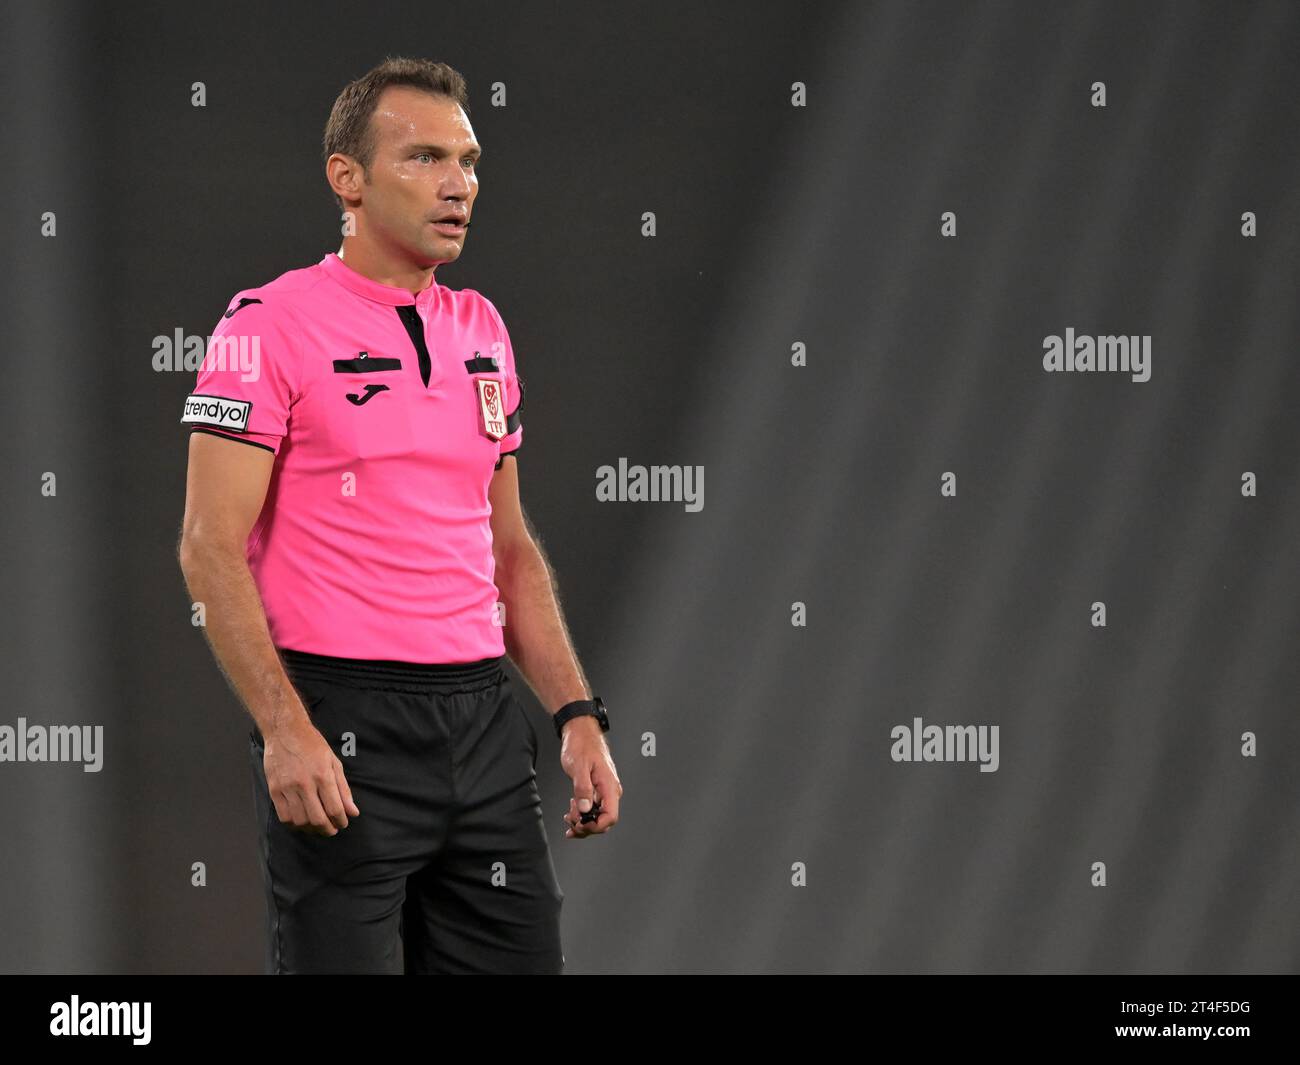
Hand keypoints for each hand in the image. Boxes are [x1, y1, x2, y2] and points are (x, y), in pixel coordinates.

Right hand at [263, 715, 359, 835]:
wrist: (285, 731)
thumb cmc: (312, 745)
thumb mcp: (334, 762)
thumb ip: (343, 789)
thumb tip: (353, 812)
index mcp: (323, 775)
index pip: (334, 808)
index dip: (341, 821)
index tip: (343, 823)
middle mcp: (305, 783)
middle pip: (317, 819)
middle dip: (328, 829)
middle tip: (332, 830)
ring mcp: (287, 788)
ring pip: (300, 821)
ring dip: (311, 829)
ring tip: (317, 827)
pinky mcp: (274, 790)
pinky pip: (284, 816)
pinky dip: (294, 824)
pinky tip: (302, 821)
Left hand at [559, 716, 621, 838]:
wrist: (580, 732)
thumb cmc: (581, 744)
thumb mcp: (579, 766)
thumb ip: (583, 789)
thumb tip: (585, 809)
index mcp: (609, 785)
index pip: (610, 816)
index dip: (596, 826)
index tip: (581, 825)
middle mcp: (610, 790)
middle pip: (604, 820)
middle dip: (586, 825)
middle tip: (570, 820)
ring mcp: (604, 790)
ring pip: (598, 816)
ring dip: (583, 821)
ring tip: (569, 816)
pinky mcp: (597, 789)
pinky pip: (593, 808)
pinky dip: (582, 814)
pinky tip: (572, 811)